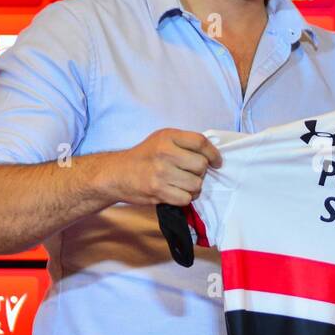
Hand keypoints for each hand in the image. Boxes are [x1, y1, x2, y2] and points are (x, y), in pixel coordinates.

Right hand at [101, 128, 221, 207]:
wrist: (117, 173)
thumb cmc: (143, 157)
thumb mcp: (161, 140)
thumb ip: (184, 143)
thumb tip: (211, 154)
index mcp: (168, 136)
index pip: (201, 142)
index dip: (213, 154)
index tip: (216, 162)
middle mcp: (165, 152)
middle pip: (201, 166)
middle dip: (200, 173)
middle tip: (190, 174)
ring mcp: (161, 172)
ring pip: (196, 184)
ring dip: (193, 188)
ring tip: (183, 184)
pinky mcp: (158, 191)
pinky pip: (186, 198)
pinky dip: (185, 198)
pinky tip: (177, 192)